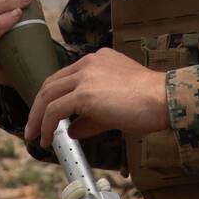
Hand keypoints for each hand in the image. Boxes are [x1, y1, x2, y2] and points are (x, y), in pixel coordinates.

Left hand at [25, 48, 169, 147]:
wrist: (164, 99)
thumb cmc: (149, 103)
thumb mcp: (114, 108)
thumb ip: (90, 117)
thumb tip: (72, 130)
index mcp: (97, 60)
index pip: (65, 77)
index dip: (52, 96)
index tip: (46, 114)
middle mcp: (88, 63)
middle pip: (51, 84)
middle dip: (38, 108)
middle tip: (33, 127)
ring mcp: (85, 76)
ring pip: (48, 96)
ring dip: (38, 118)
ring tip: (36, 136)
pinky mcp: (85, 93)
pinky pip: (55, 110)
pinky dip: (47, 125)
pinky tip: (48, 138)